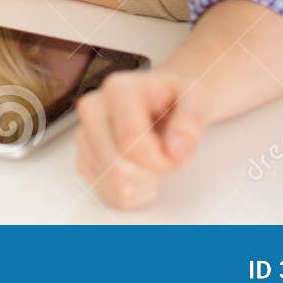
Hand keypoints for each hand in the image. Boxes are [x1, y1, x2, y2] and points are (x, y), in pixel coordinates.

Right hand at [75, 69, 206, 210]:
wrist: (163, 101)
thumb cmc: (176, 100)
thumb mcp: (197, 99)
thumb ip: (192, 121)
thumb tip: (177, 149)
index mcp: (118, 89)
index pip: (130, 141)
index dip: (159, 160)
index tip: (176, 155)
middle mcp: (93, 108)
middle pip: (116, 167)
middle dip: (150, 174)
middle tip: (166, 158)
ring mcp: (85, 135)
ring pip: (111, 183)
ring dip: (142, 185)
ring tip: (154, 163)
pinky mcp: (85, 159)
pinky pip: (107, 193)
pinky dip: (131, 193)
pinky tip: (142, 173)